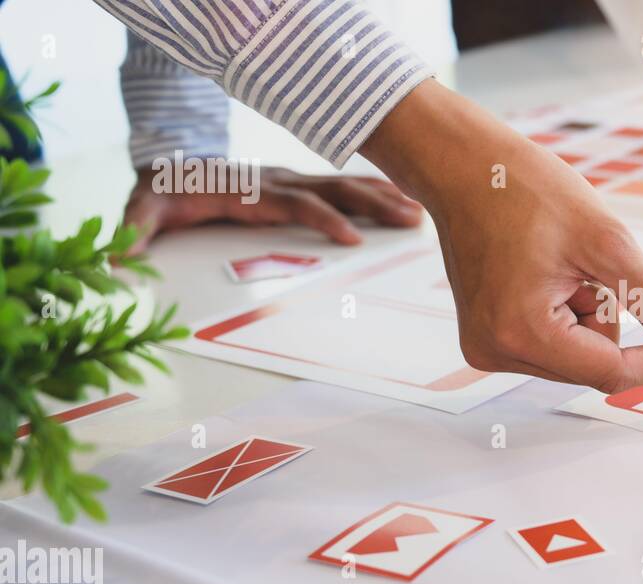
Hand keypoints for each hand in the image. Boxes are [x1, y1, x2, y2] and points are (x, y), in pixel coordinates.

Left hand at [120, 165, 423, 254]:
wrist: (171, 164)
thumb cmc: (165, 191)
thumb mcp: (143, 207)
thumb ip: (134, 229)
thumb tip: (118, 256)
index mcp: (253, 192)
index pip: (297, 204)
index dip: (323, 220)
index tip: (351, 240)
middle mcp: (280, 182)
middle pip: (336, 189)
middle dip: (375, 204)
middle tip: (412, 219)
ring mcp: (294, 182)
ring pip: (348, 184)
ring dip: (386, 196)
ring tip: (422, 213)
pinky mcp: (302, 187)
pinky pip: (346, 187)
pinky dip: (378, 191)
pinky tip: (405, 201)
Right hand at [361, 81, 642, 392]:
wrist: (464, 165)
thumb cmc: (526, 189)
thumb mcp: (607, 243)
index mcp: (522, 333)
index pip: (612, 372)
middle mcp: (497, 352)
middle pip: (593, 364)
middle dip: (608, 318)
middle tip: (589, 265)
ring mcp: (486, 348)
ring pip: (575, 354)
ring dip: (587, 313)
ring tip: (559, 261)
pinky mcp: (485, 337)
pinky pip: (551, 342)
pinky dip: (565, 312)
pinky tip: (545, 271)